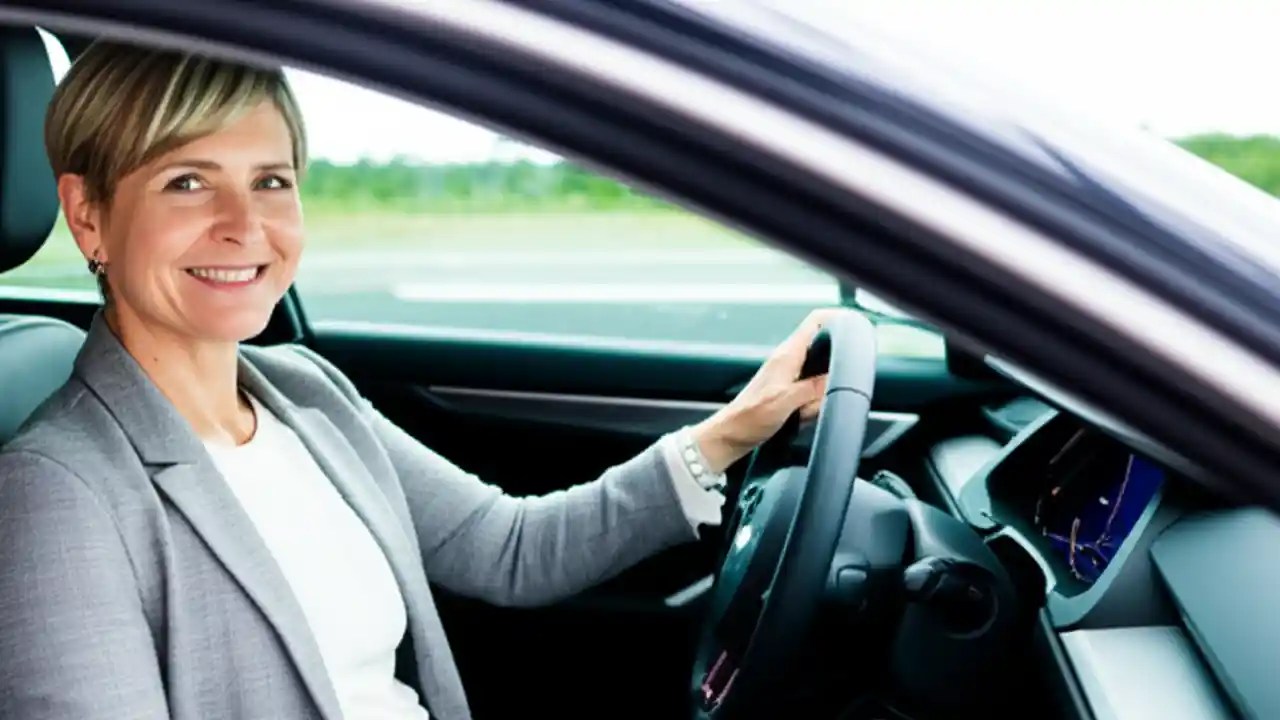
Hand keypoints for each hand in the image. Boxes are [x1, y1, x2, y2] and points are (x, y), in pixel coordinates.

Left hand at [691, 308, 849, 472]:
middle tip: (818, 397)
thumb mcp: (785, 401)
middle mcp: (789, 360)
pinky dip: (812, 407)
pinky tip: (800, 418)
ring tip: (803, 412)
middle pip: (827, 354)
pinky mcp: (790, 392)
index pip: (816, 321)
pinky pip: (813, 395)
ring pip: (822, 379)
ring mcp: (790, 376)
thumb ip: (814, 387)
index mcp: (787, 354)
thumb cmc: (748, 418)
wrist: (730, 436)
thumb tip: (837, 376)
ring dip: (819, 397)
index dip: (838, 318)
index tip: (856, 328)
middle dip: (832, 375)